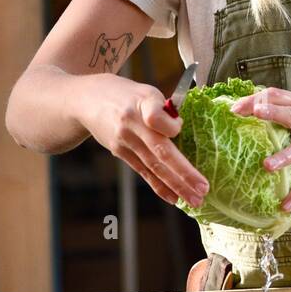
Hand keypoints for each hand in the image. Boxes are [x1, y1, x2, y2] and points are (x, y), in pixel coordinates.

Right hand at [80, 73, 208, 208]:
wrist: (87, 99)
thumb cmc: (126, 94)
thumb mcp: (147, 91)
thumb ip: (165, 109)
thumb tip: (182, 128)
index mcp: (141, 102)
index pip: (156, 117)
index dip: (172, 126)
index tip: (179, 127)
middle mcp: (131, 124)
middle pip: (160, 151)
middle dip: (184, 173)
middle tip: (203, 189)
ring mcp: (124, 141)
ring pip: (154, 166)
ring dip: (176, 186)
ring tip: (195, 200)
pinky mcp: (120, 152)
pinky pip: (144, 171)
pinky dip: (160, 186)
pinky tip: (174, 198)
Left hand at [230, 87, 290, 210]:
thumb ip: (287, 110)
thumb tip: (252, 111)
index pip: (275, 95)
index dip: (254, 99)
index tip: (234, 109)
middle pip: (288, 112)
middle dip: (270, 112)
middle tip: (252, 113)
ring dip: (283, 157)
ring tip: (267, 166)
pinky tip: (285, 205)